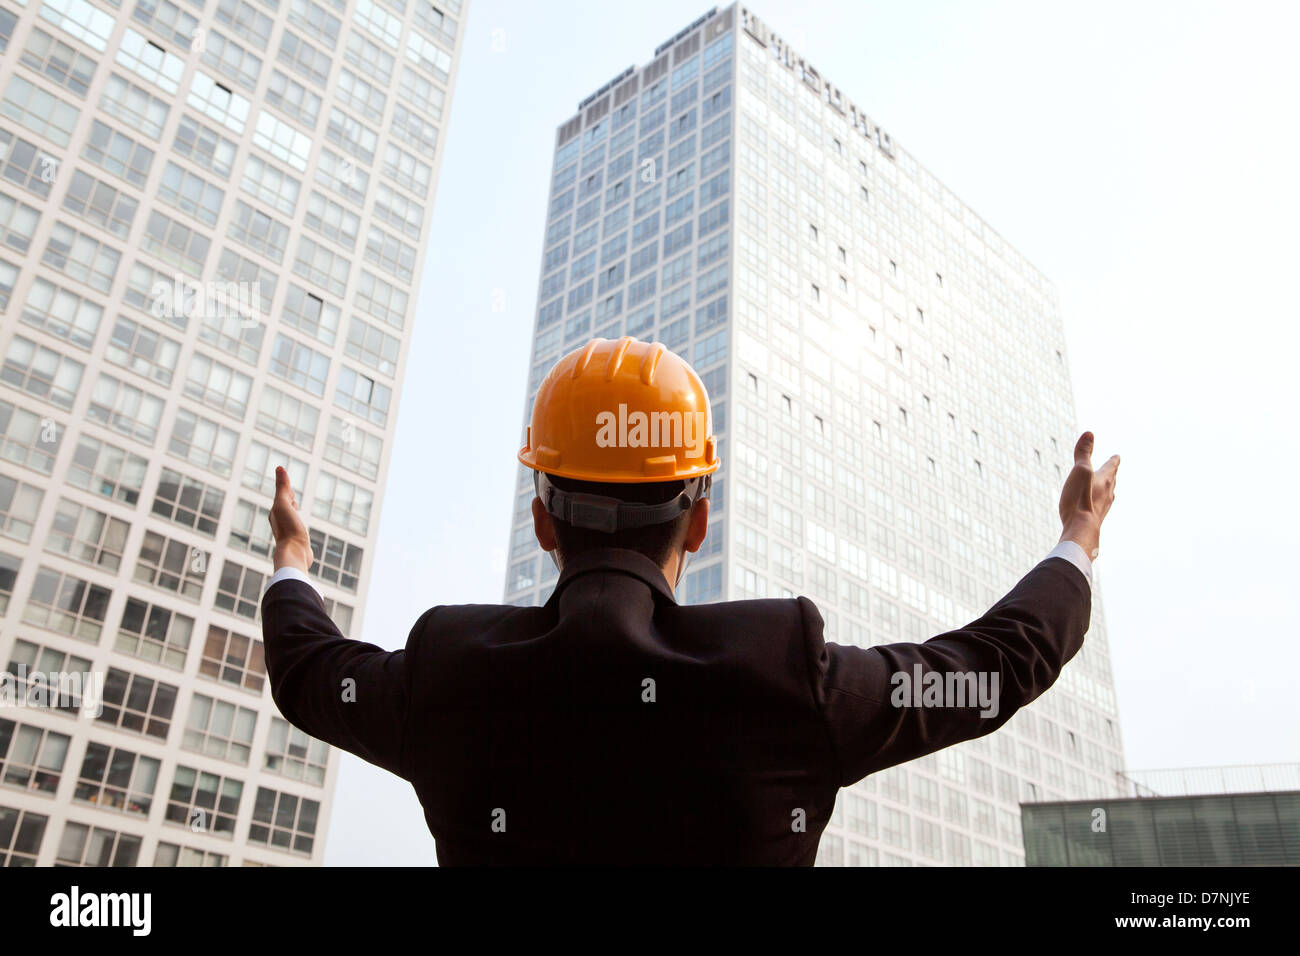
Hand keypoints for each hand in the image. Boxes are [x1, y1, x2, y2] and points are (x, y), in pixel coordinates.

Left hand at [268, 466, 313, 572]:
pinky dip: (299, 522)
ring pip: (290, 517)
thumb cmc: (288, 528)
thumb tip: (279, 467)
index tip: (288, 485)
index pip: (280, 498)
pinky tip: (302, 528)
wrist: (295, 553)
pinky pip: (297, 527)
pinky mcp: (297, 540)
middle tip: (292, 494)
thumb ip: (282, 488)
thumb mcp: (284, 504)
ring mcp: (289, 532)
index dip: (285, 490)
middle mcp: (280, 522)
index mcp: (275, 513)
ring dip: (293, 511)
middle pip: (283, 507)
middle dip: (288, 500)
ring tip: (296, 508)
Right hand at [1057, 431, 1118, 559]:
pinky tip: (1093, 507)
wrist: (1080, 530)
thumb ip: (1083, 453)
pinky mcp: (1095, 519)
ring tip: (1106, 487)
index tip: (1117, 456)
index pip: (1111, 466)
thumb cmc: (1079, 500)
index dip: (1113, 460)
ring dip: (1107, 488)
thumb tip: (1089, 434)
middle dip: (1111, 474)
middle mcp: (1107, 494)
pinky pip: (1099, 506)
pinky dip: (1099, 501)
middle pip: (1112, 481)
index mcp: (1104, 480)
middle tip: (1113, 469)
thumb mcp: (1080, 471)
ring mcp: (1102, 508)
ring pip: (1108, 495)